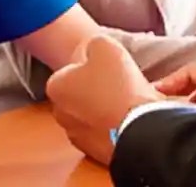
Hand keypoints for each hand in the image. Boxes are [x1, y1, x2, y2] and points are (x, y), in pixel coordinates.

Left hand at [46, 35, 162, 165]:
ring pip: (91, 113)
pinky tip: (127, 118)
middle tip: (118, 83)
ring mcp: (76, 136)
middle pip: (79, 93)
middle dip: (95, 88)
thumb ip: (92, 44)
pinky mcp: (94, 152)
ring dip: (104, 107)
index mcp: (55, 86)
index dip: (92, 65)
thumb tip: (92, 51)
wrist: (140, 129)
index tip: (108, 67)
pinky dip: (112, 126)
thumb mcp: (105, 45)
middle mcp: (60, 113)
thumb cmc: (119, 85)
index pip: (71, 69)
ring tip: (126, 101)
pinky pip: (103, 132)